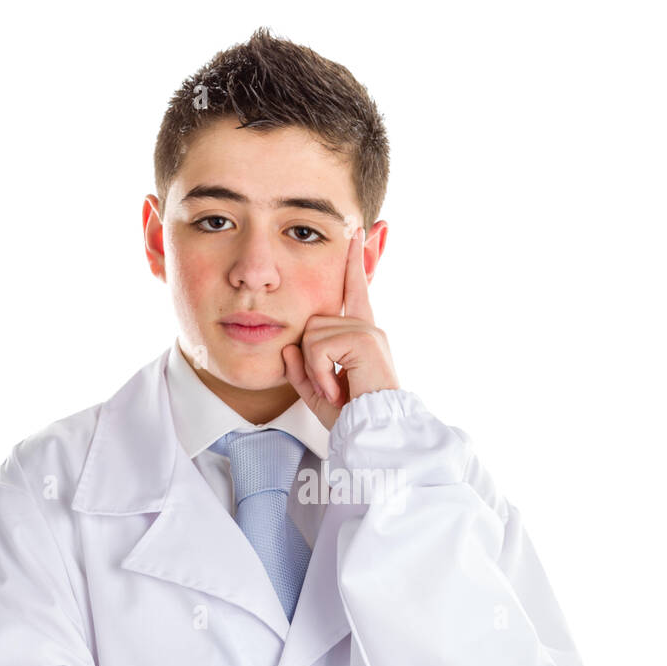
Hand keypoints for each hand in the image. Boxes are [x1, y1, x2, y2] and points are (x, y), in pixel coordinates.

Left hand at [281, 226, 399, 430]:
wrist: (377, 433)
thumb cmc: (353, 417)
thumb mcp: (317, 392)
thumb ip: (301, 369)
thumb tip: (289, 347)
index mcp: (361, 334)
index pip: (355, 290)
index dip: (354, 262)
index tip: (356, 232)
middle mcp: (368, 327)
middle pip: (313, 321)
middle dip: (311, 359)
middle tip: (331, 389)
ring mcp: (369, 330)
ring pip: (312, 334)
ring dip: (315, 370)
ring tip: (336, 391)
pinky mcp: (365, 338)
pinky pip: (319, 346)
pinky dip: (320, 372)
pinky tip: (337, 389)